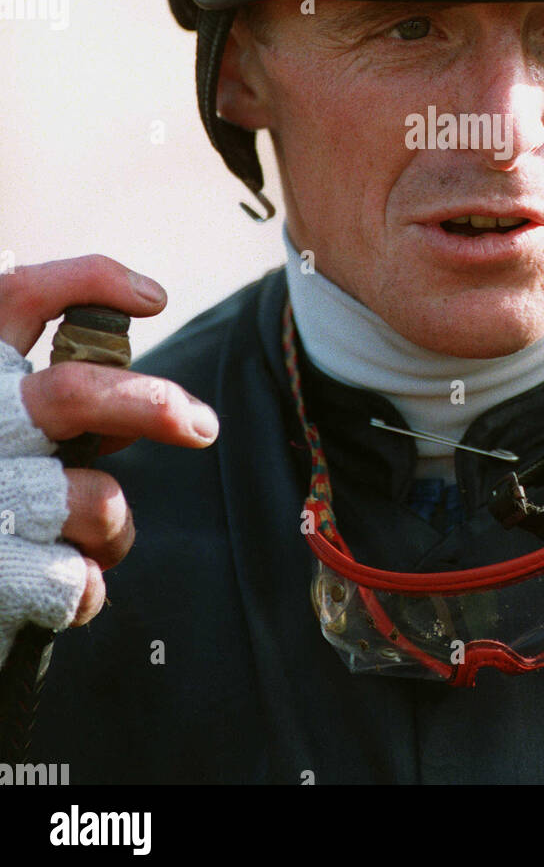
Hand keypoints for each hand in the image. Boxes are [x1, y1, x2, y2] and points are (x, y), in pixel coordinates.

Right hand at [0, 254, 217, 639]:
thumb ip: (55, 407)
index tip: (154, 299)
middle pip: (72, 394)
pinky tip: (71, 582)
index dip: (88, 281)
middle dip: (150, 405)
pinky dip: (90, 584)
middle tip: (201, 424)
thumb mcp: (6, 430)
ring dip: (115, 525)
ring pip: (94, 498)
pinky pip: (77, 577)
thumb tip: (137, 418)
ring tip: (95, 541)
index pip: (19, 296)